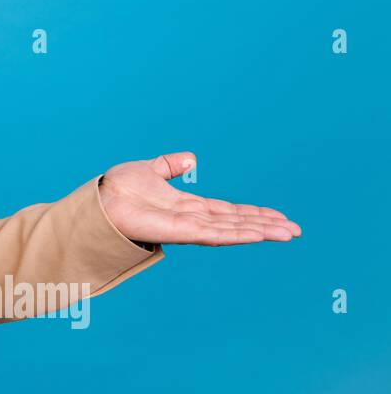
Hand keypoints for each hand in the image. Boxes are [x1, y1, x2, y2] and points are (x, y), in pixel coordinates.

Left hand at [99, 151, 301, 245]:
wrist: (97, 197)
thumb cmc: (118, 188)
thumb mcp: (151, 170)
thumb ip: (171, 166)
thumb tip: (191, 159)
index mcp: (188, 206)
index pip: (228, 212)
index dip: (253, 214)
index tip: (279, 217)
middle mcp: (191, 219)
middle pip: (236, 223)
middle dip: (266, 227)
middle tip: (295, 230)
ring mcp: (185, 227)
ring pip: (230, 230)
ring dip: (259, 231)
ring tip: (288, 233)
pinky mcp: (176, 231)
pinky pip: (211, 233)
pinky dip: (235, 233)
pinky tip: (257, 233)